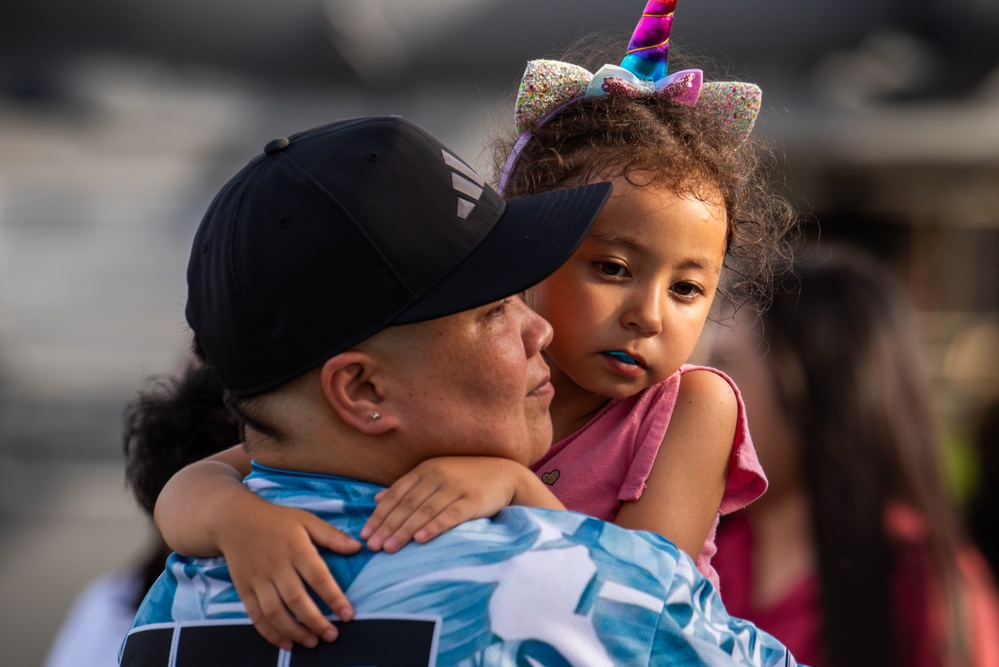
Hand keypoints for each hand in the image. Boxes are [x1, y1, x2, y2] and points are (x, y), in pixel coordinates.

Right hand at [216, 501, 361, 649]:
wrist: (235, 520)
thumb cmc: (276, 520)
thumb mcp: (306, 520)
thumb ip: (331, 535)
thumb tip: (357, 548)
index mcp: (296, 548)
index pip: (318, 577)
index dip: (334, 597)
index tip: (348, 614)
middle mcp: (276, 566)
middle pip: (296, 598)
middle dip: (315, 621)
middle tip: (332, 635)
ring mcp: (258, 579)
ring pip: (275, 611)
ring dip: (294, 631)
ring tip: (312, 642)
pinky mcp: (243, 589)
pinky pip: (255, 615)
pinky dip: (269, 632)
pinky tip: (285, 643)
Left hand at [360, 456, 560, 552]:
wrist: (505, 475)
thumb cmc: (465, 478)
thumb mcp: (434, 475)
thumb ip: (407, 487)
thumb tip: (377, 499)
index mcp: (425, 469)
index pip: (396, 494)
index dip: (380, 515)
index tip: (365, 533)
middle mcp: (437, 476)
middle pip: (407, 504)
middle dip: (387, 526)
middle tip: (371, 546)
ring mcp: (455, 487)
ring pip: (424, 511)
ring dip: (404, 531)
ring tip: (388, 548)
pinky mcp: (473, 500)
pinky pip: (450, 516)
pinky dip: (434, 527)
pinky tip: (420, 539)